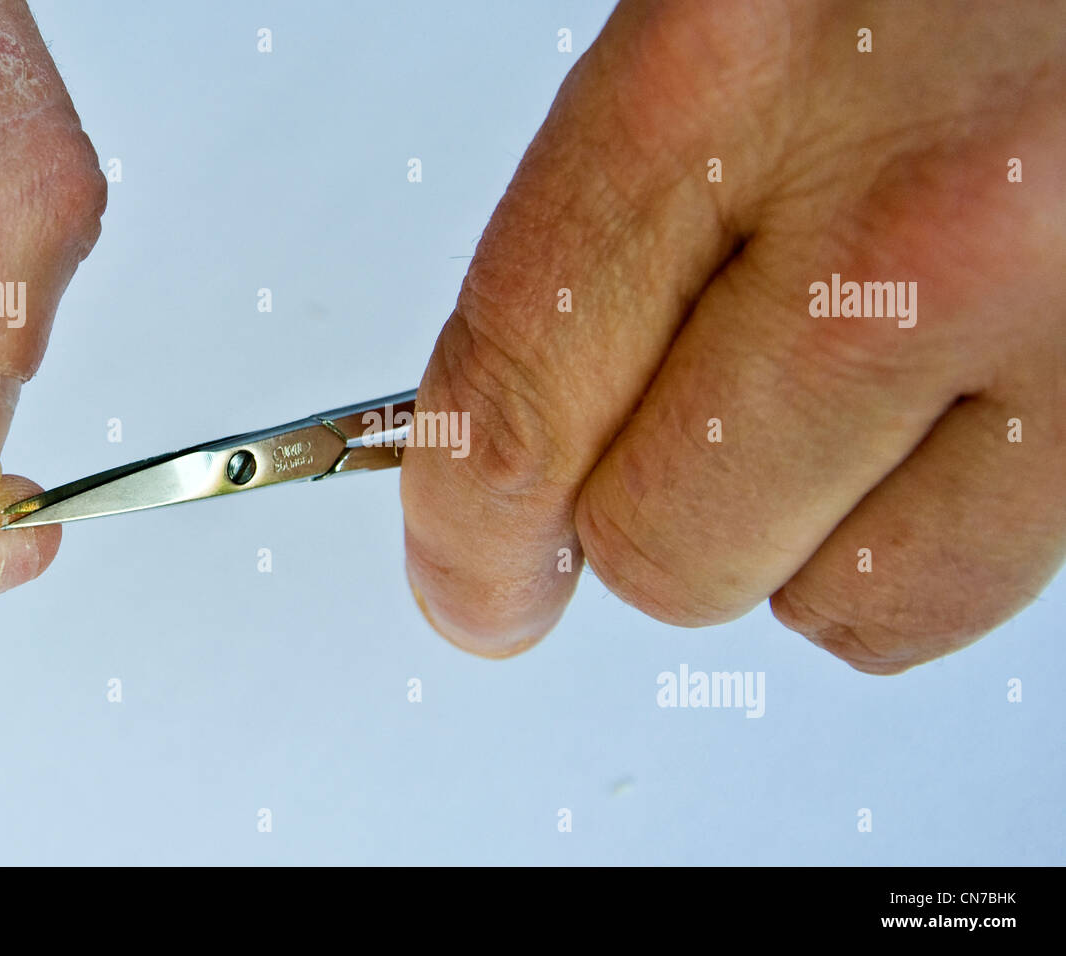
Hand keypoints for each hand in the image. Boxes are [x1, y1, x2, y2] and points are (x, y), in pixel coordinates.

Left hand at [401, 0, 1065, 672]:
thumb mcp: (717, 20)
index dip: (466, 537)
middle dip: (635, 515)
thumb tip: (523, 435)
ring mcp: (1057, 311)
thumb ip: (617, 219)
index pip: (517, 402)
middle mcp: (905, 211)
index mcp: (726, 63)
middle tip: (672, 431)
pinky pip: (948, 591)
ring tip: (812, 409)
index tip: (471, 582)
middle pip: (660, 540)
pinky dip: (891, 551)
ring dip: (776, 538)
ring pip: (815, 599)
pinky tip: (901, 437)